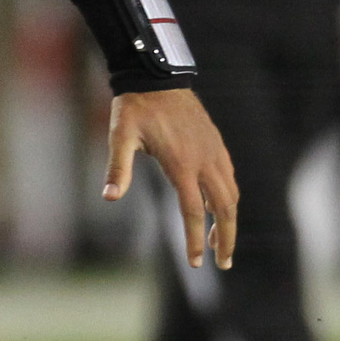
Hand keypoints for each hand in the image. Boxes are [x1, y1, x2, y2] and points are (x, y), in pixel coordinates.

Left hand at [103, 90, 237, 269]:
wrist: (158, 77)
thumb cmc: (135, 109)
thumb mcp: (120, 137)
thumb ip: (117, 167)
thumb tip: (108, 197)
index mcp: (182, 164)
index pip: (194, 212)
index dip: (195, 240)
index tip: (196, 263)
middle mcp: (204, 160)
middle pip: (225, 208)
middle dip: (226, 238)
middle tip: (224, 263)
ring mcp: (215, 151)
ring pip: (231, 194)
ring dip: (229, 221)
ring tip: (221, 243)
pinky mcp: (217, 144)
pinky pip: (229, 177)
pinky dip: (229, 199)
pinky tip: (220, 209)